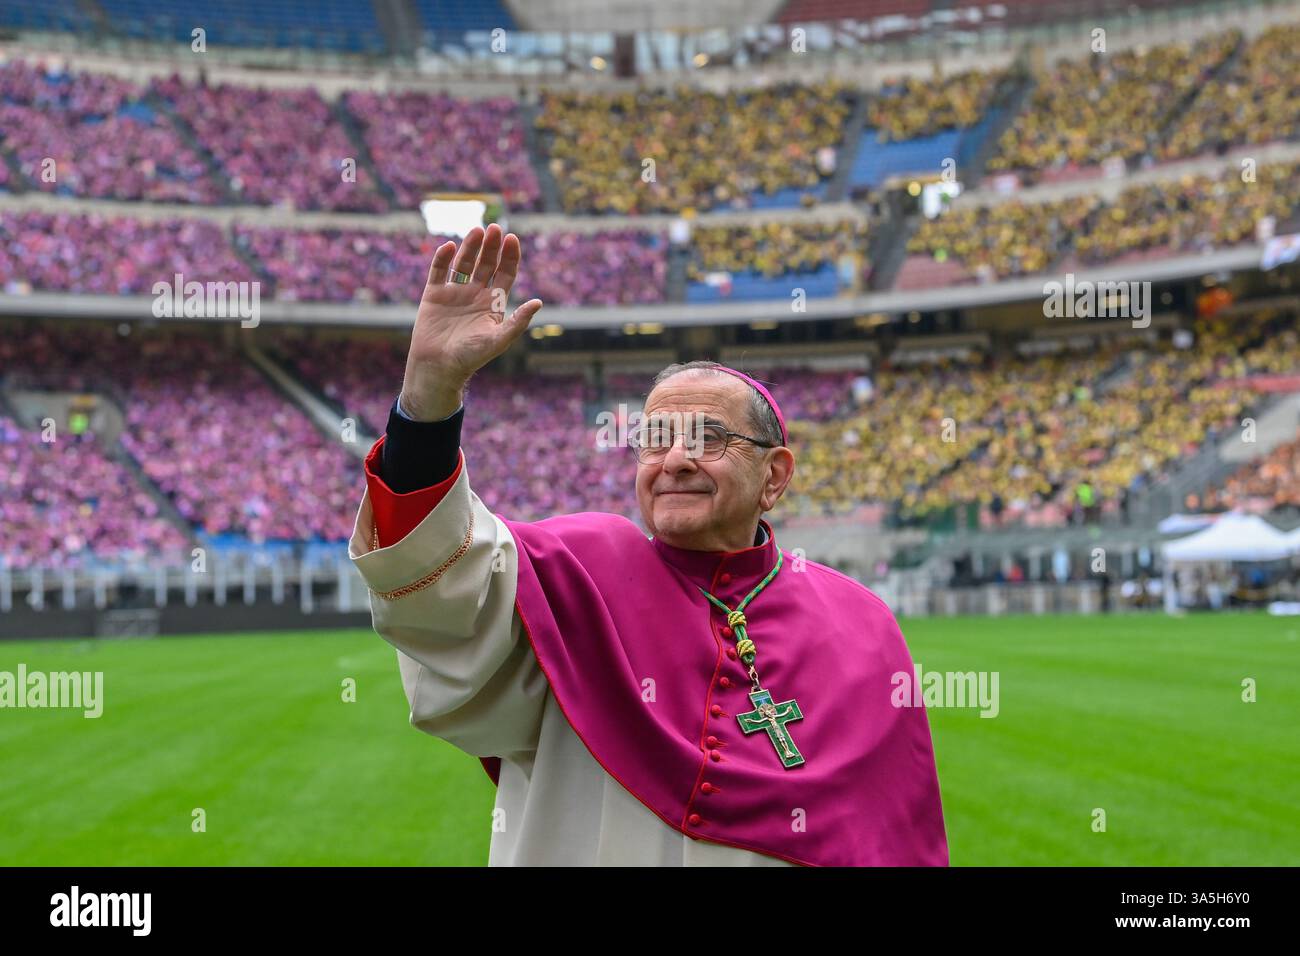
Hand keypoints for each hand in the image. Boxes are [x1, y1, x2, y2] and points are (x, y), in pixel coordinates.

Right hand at [399, 223, 542, 420]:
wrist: (438, 367)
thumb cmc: (470, 357)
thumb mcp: (498, 339)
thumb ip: (518, 321)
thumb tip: (539, 302)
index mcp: (494, 303)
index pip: (505, 273)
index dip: (510, 256)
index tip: (512, 238)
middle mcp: (475, 295)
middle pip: (486, 263)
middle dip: (491, 246)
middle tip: (494, 228)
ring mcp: (454, 293)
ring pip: (464, 263)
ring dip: (470, 247)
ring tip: (476, 231)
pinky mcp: (434, 294)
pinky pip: (439, 271)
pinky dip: (443, 258)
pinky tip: (450, 246)